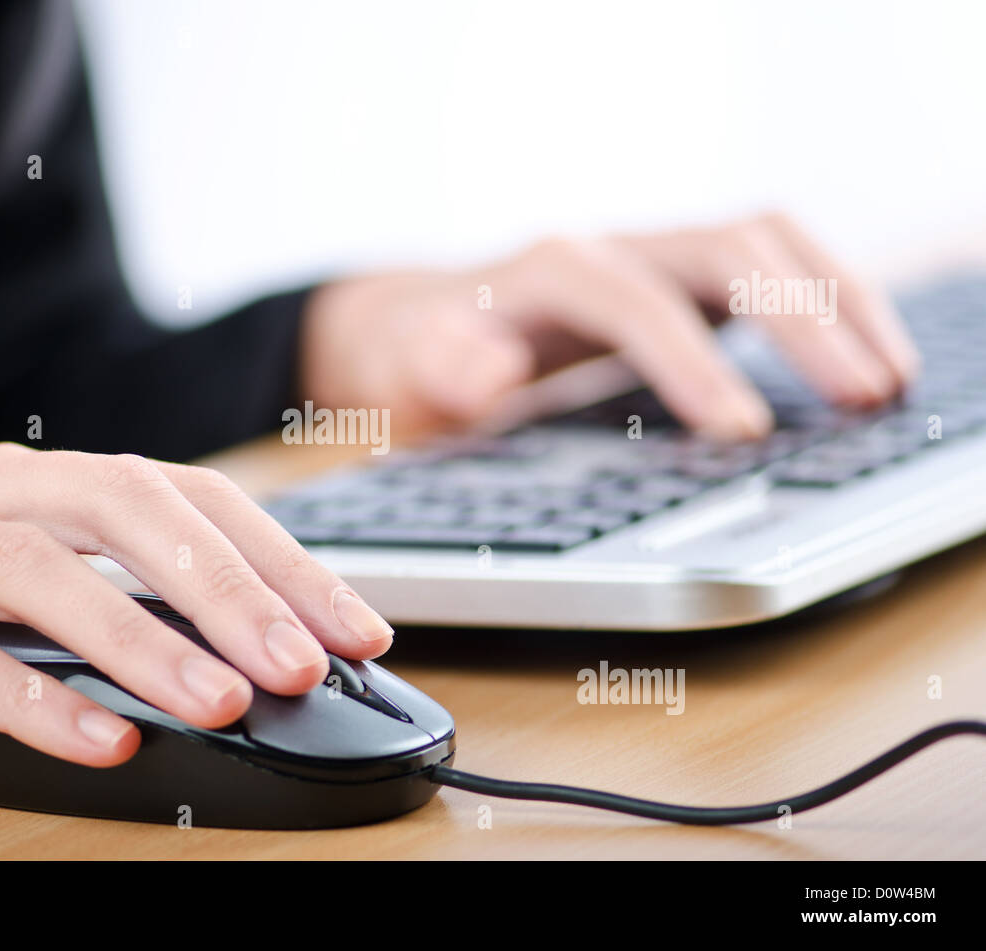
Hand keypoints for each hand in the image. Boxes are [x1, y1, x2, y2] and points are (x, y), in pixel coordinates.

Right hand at [0, 445, 393, 761]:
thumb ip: (97, 600)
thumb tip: (234, 657)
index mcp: (22, 480)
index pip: (174, 493)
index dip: (273, 554)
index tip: (354, 624)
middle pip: (120, 507)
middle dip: (226, 588)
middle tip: (307, 663)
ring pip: (35, 573)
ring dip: (144, 641)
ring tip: (227, 706)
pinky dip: (28, 700)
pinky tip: (100, 743)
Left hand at [300, 213, 920, 439]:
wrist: (419, 324)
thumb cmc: (419, 356)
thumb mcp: (410, 370)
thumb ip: (443, 368)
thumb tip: (485, 372)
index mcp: (547, 271)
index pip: (634, 301)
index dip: (690, 361)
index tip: (739, 431)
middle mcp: (612, 248)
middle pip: (725, 250)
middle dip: (799, 319)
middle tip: (862, 399)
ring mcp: (654, 258)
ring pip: (767, 245)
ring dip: (836, 302)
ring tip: (890, 383)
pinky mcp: (683, 281)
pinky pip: (774, 269)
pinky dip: (828, 304)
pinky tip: (862, 363)